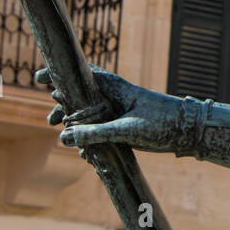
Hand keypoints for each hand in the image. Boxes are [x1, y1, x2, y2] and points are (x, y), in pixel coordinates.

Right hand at [37, 65, 181, 153]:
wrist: (190, 131)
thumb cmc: (162, 122)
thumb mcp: (127, 129)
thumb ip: (96, 133)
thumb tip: (64, 137)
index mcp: (115, 88)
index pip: (82, 75)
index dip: (59, 74)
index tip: (39, 78)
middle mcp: (114, 98)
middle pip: (79, 97)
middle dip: (61, 107)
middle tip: (49, 122)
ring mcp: (118, 113)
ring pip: (87, 116)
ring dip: (73, 126)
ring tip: (62, 139)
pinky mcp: (123, 128)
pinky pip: (99, 131)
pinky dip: (88, 140)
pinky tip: (84, 154)